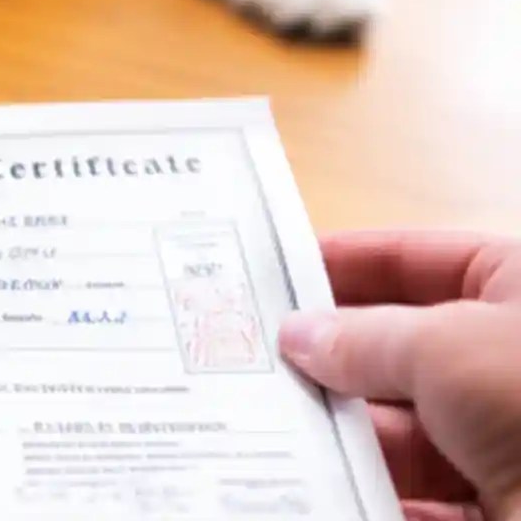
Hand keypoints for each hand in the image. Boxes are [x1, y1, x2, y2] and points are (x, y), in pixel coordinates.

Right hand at [279, 231, 520, 520]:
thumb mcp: (445, 347)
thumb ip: (364, 337)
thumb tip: (301, 334)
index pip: (428, 260)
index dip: (355, 262)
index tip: (285, 273)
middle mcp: (520, 362)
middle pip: (408, 350)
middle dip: (337, 358)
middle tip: (261, 359)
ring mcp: (516, 439)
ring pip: (409, 429)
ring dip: (345, 431)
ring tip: (274, 427)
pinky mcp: (503, 504)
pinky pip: (424, 494)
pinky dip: (373, 491)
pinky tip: (319, 485)